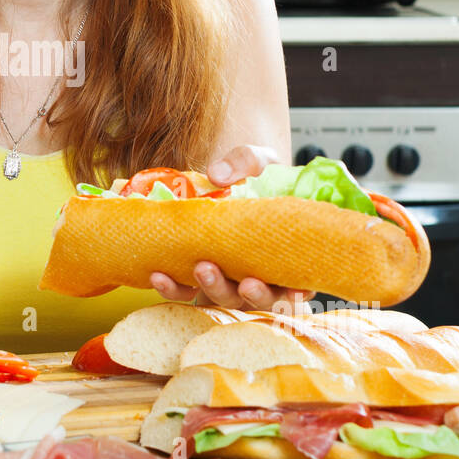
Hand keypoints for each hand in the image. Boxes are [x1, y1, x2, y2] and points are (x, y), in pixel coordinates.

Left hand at [148, 142, 315, 314]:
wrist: (221, 180)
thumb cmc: (252, 175)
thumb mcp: (258, 161)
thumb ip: (245, 162)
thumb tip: (217, 175)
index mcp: (284, 254)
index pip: (298, 283)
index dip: (299, 292)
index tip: (296, 291)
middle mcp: (258, 274)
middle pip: (259, 297)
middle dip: (253, 293)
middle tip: (245, 281)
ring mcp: (227, 278)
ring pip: (224, 298)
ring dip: (213, 288)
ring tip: (200, 268)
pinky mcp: (196, 276)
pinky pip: (186, 291)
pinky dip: (174, 288)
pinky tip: (159, 276)